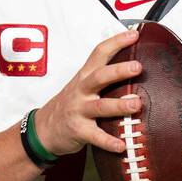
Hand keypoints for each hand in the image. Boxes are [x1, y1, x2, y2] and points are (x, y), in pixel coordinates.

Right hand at [34, 29, 143, 155]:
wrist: (44, 129)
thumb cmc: (71, 105)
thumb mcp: (82, 85)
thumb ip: (104, 77)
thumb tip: (136, 66)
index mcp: (85, 76)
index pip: (99, 53)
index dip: (116, 42)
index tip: (135, 35)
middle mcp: (81, 91)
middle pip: (100, 77)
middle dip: (118, 71)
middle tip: (137, 67)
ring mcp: (79, 111)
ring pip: (100, 106)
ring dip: (119, 105)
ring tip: (136, 104)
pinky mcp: (79, 131)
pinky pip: (96, 137)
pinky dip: (109, 142)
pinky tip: (123, 145)